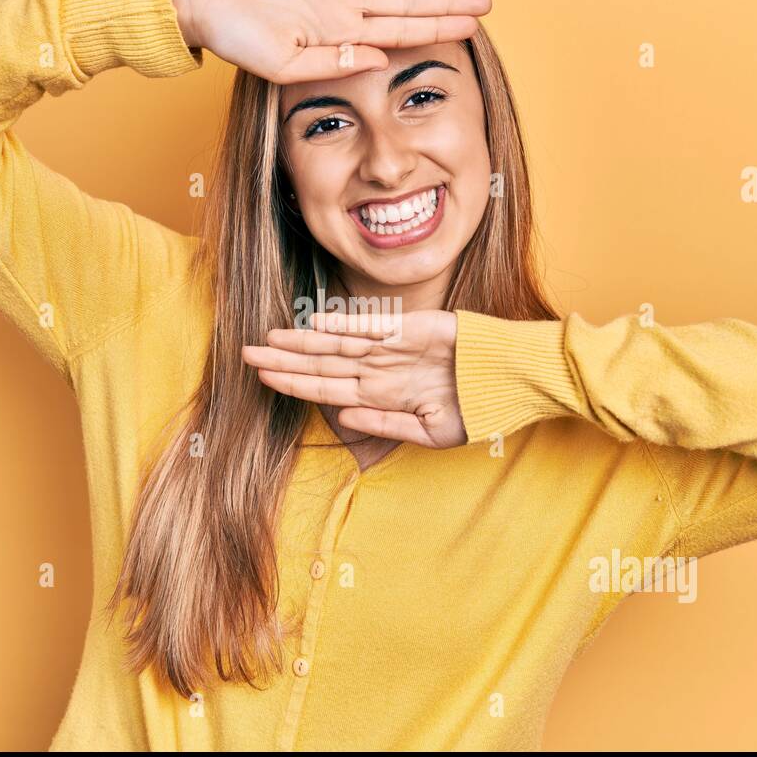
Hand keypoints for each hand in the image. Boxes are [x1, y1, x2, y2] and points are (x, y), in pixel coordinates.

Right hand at [171, 0, 491, 83]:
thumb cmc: (235, 38)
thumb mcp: (284, 64)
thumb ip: (333, 62)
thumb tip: (381, 56)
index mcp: (341, 31)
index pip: (402, 29)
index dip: (438, 27)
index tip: (472, 29)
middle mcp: (343, 2)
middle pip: (407, 1)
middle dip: (448, 3)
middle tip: (487, 4)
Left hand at [241, 310, 467, 447]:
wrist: (512, 382)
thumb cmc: (477, 409)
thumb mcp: (431, 432)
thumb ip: (387, 425)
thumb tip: (344, 417)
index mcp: (381, 395)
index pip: (324, 390)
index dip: (292, 384)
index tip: (261, 380)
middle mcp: (379, 371)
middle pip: (320, 366)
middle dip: (282, 361)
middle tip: (244, 354)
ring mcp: (391, 349)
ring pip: (336, 345)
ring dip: (301, 342)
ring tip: (267, 339)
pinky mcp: (409, 329)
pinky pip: (369, 327)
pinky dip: (342, 324)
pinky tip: (312, 324)